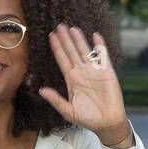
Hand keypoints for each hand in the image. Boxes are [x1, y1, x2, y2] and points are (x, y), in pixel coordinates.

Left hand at [39, 25, 130, 145]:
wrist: (107, 123)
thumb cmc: (87, 118)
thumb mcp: (68, 111)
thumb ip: (55, 99)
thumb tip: (41, 90)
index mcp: (72, 80)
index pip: (62, 60)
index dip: (57, 48)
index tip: (51, 36)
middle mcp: (82, 72)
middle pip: (72, 52)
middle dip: (65, 39)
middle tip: (59, 25)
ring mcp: (94, 71)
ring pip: (84, 51)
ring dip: (79, 39)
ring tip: (72, 28)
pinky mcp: (106, 72)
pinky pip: (102, 56)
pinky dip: (99, 46)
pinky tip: (95, 35)